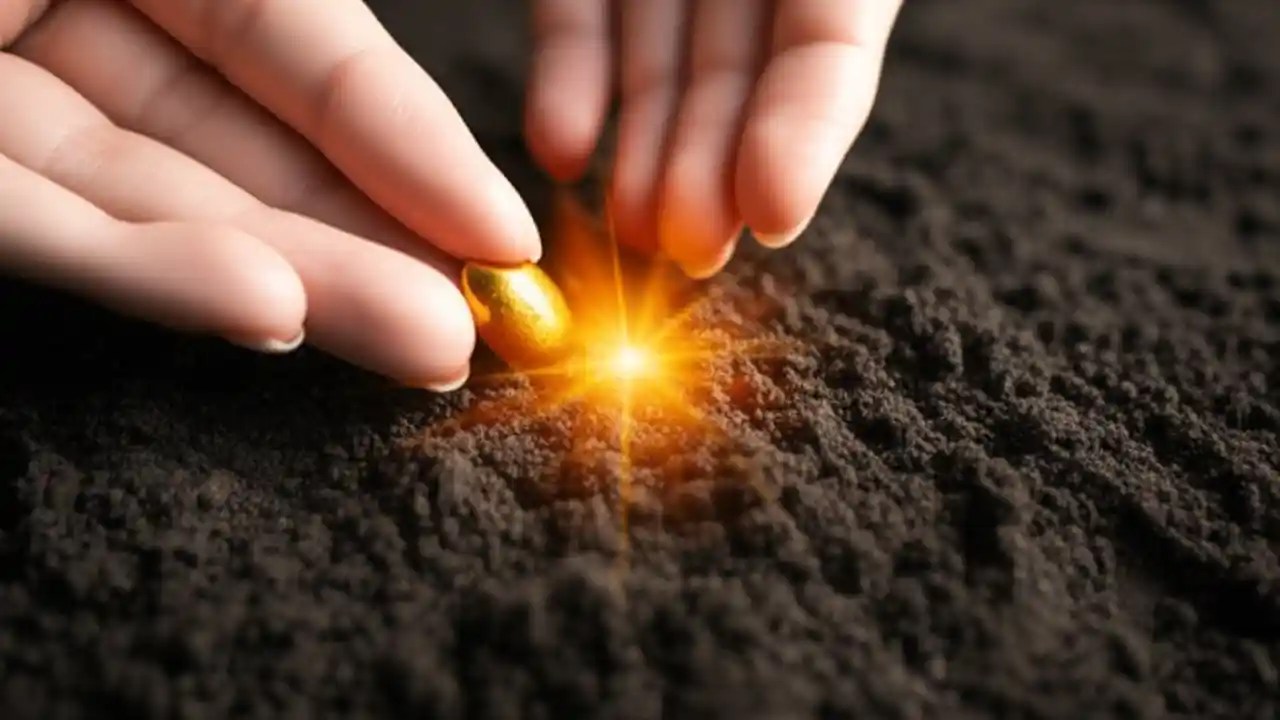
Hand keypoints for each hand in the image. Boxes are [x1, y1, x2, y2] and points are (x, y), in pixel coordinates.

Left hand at [0, 0, 541, 389]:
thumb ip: (301, 36)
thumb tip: (442, 157)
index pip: (294, 46)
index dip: (407, 140)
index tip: (505, 240)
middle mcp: (53, 24)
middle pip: (234, 146)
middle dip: (363, 243)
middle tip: (476, 331)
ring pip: (148, 203)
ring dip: (290, 281)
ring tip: (421, 346)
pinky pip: (25, 225)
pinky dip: (145, 270)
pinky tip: (268, 311)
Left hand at [525, 0, 902, 276]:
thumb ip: (826, 13)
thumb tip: (792, 172)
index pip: (827, 50)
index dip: (802, 134)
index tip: (774, 216)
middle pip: (732, 76)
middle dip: (708, 167)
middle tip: (687, 250)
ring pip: (655, 62)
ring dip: (641, 149)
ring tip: (628, 226)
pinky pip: (574, 15)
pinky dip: (567, 83)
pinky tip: (561, 154)